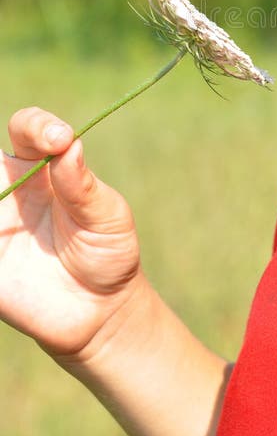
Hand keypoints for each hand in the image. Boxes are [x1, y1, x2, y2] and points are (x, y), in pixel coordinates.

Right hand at [0, 108, 141, 358]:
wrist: (98, 309)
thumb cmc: (107, 251)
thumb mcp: (106, 216)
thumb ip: (83, 185)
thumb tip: (69, 144)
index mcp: (41, 167)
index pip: (26, 129)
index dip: (38, 126)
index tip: (59, 140)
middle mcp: (7, 188)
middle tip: (3, 172)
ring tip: (2, 208)